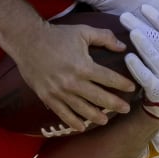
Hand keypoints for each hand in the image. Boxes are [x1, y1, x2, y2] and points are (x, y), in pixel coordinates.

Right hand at [11, 22, 138, 131]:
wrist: (27, 41)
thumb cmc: (56, 35)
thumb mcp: (82, 31)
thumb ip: (104, 37)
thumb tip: (123, 47)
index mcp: (83, 66)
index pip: (109, 79)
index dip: (122, 84)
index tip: (132, 88)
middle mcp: (73, 82)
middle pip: (99, 98)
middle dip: (115, 105)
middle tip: (125, 109)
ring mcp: (59, 92)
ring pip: (82, 110)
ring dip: (96, 117)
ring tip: (105, 120)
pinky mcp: (47, 96)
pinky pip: (63, 114)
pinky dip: (73, 122)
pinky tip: (81, 126)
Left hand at [121, 0, 158, 119]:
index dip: (157, 18)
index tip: (142, 7)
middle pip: (158, 40)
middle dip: (141, 27)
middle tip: (124, 16)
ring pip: (153, 56)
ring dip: (143, 44)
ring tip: (132, 32)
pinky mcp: (157, 88)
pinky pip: (146, 76)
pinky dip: (137, 66)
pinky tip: (128, 57)